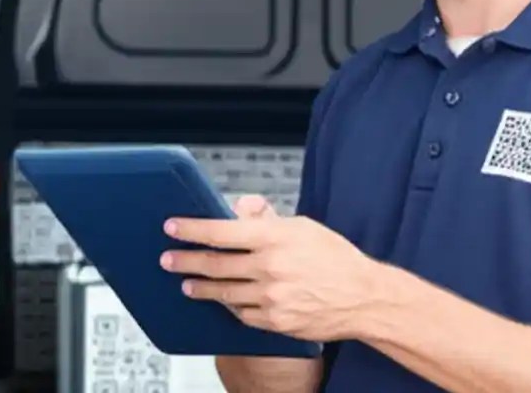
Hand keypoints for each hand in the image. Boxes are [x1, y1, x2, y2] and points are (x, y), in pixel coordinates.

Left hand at [160, 195, 383, 341]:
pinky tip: (221, 301)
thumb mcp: (302, 226)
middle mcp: (270, 267)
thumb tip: (239, 209)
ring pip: (223, 293)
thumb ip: (266, 219)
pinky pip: (241, 314)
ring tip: (187, 284)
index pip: (221, 231)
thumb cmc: (335, 258)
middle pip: (214, 265)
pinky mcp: (275, 321)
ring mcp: (271, 297)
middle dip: (185, 261)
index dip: (191, 229)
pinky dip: (229, 306)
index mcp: (275, 237)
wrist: (363, 297)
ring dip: (200, 288)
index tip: (172, 227)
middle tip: (168, 259)